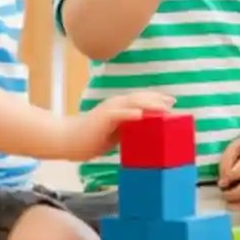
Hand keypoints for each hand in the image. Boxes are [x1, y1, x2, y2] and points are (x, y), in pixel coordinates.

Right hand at [56, 92, 175, 161]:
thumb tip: (145, 133)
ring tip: (163, 106)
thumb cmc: (90, 138)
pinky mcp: (102, 118)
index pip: (141, 101)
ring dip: (148, 104)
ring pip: (132, 103)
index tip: (172, 103)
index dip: (156, 100)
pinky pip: (118, 114)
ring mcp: (109, 110)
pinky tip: (140, 114)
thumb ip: (128, 131)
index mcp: (119, 108)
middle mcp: (116, 105)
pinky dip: (129, 113)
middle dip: (157, 99)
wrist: (67, 140)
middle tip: (172, 102)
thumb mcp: (114, 135)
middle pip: (140, 98)